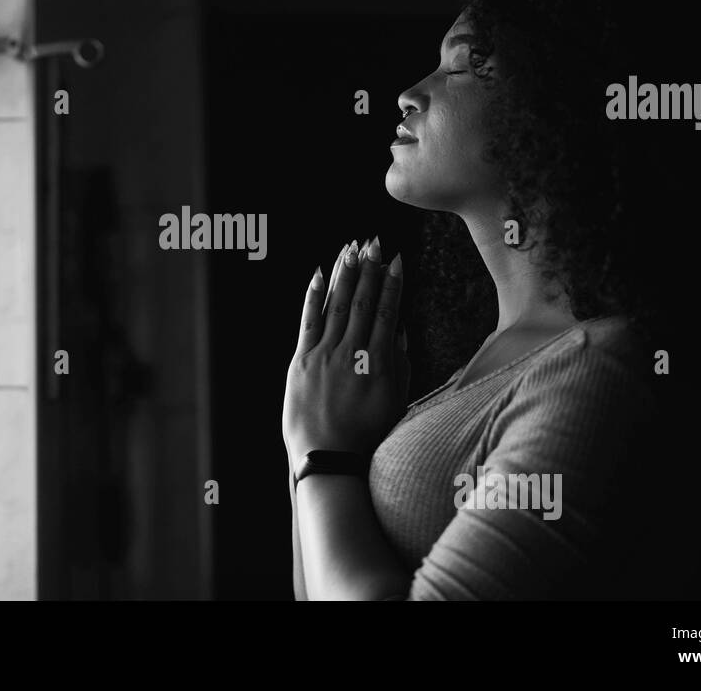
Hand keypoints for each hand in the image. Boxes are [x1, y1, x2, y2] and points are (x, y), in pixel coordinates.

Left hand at [282, 237, 409, 467]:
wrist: (329, 458)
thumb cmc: (366, 435)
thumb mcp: (395, 401)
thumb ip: (400, 363)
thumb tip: (400, 328)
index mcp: (379, 363)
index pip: (388, 312)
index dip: (392, 283)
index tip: (397, 260)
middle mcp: (352, 353)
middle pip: (363, 302)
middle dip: (369, 269)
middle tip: (374, 242)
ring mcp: (324, 355)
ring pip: (337, 306)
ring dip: (345, 274)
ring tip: (351, 248)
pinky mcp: (300, 361)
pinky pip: (308, 321)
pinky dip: (314, 296)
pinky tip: (320, 274)